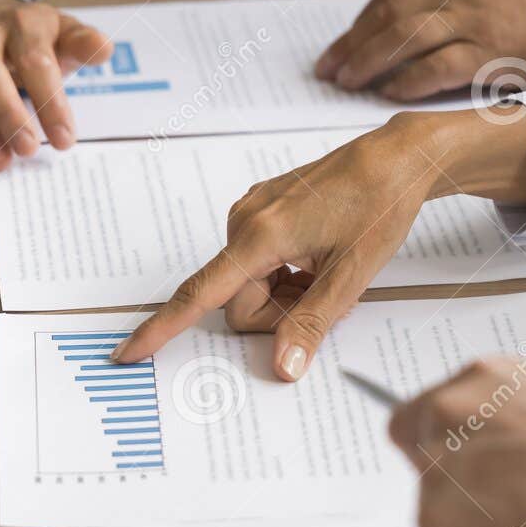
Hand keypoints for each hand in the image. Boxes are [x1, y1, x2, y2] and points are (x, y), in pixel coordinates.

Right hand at [0, 0, 111, 172]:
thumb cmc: (29, 35)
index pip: (35, 61)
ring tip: (0, 163)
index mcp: (20, 24)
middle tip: (27, 150)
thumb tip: (104, 48)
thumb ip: (80, 44)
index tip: (65, 140)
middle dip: (5, 112)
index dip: (50, 101)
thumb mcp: (60, 32)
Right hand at [114, 108, 525, 379]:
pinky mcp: (263, 211)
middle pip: (238, 301)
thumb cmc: (378, 207)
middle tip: (324, 294)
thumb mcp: (352, 277)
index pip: (201, 294)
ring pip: (250, 285)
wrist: (397, 159)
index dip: (163, 328)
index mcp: (260, 236)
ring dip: (285, 294)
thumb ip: (312, 324)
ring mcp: (252, 213)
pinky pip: (259, 263)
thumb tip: (282, 368)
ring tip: (326, 269)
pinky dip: (286, 274)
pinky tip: (318, 256)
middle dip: (276, 313)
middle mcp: (245, 220)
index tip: (128, 352)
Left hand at [314, 0, 525, 99]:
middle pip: (389, 13)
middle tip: (330, 67)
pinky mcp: (488, 51)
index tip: (345, 42)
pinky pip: (434, 68)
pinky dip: (407, 82)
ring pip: (403, 37)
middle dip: (353, 43)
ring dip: (368, 61)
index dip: (363, 21)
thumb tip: (400, 29)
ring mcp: (474, 17)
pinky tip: (388, 94)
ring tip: (346, 82)